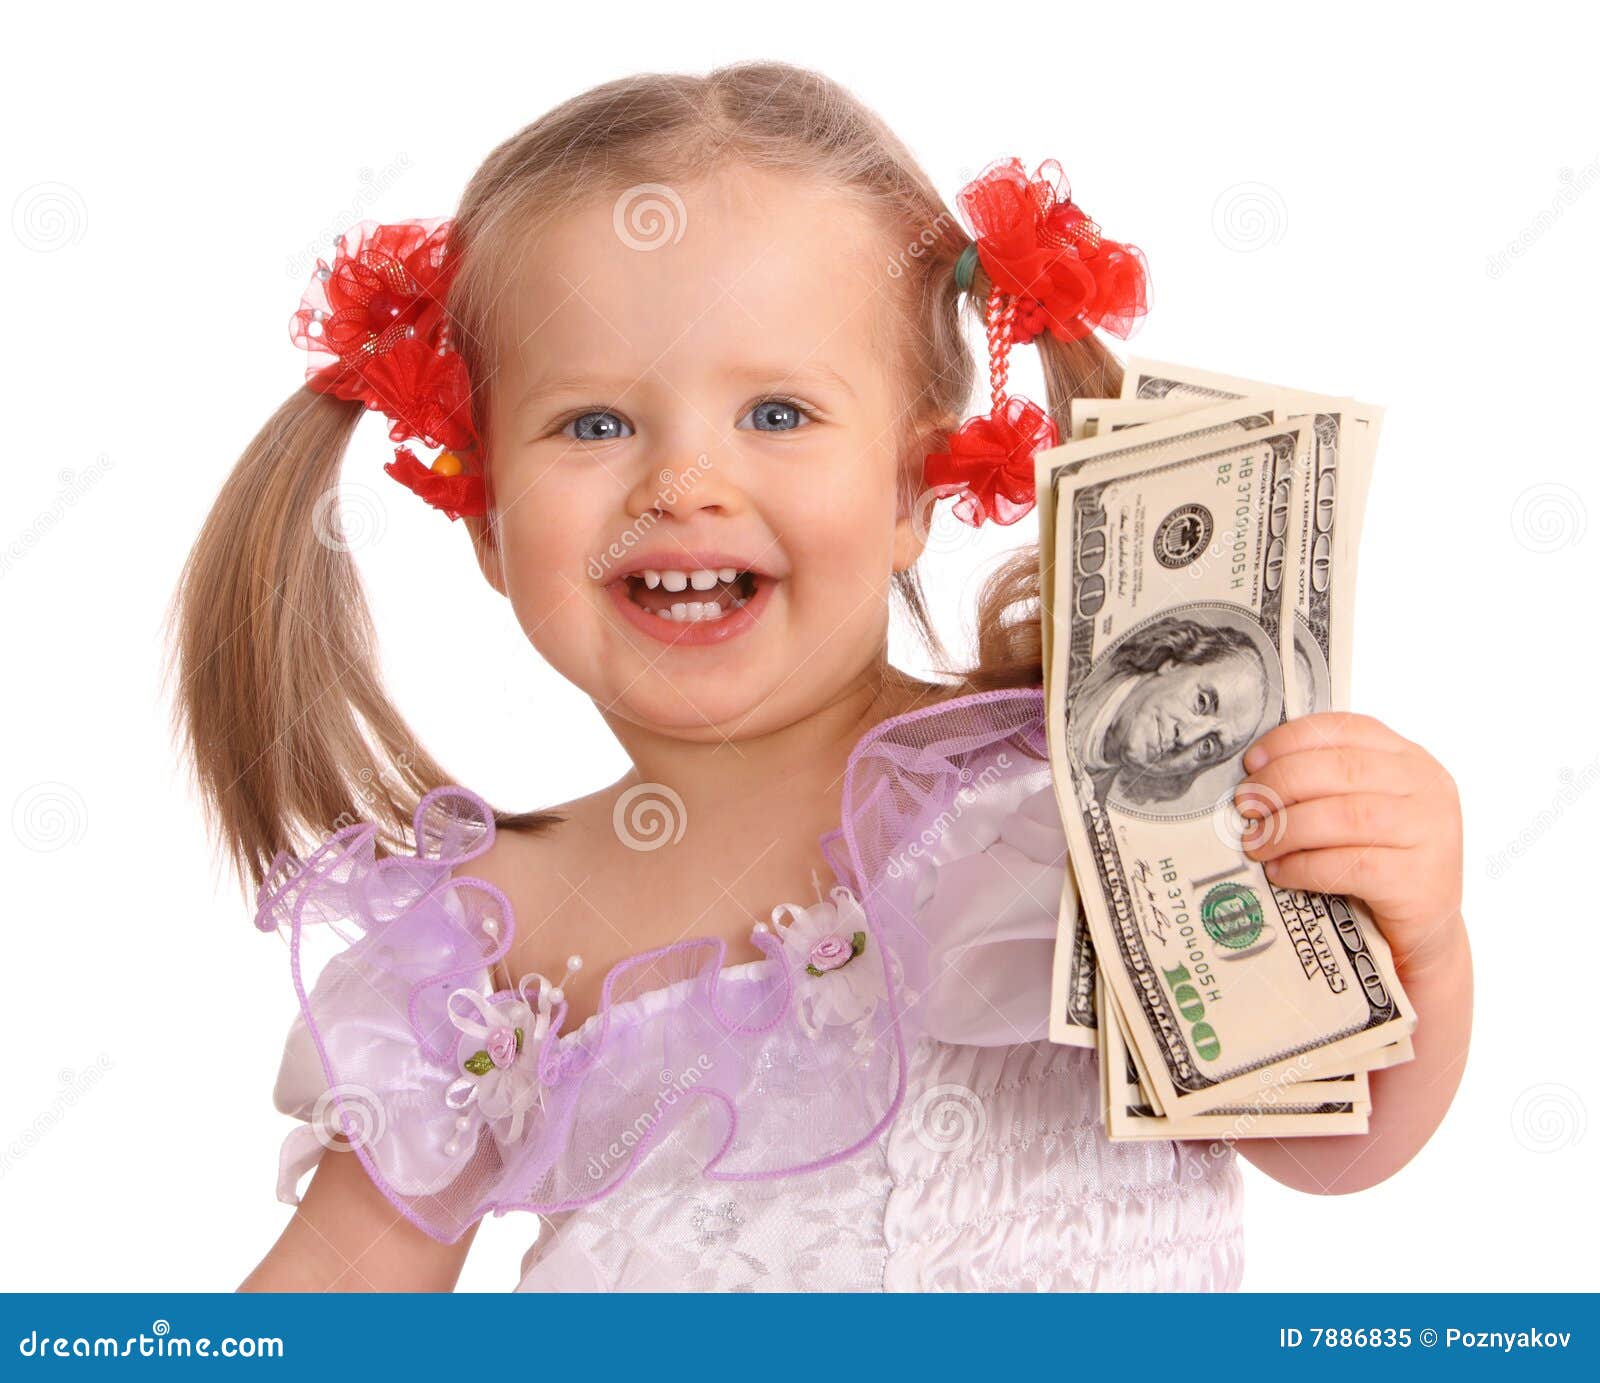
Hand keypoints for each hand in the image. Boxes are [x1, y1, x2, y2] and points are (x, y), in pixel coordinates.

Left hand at [1233, 711, 1463, 971]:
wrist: (1424, 932)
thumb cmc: (1379, 863)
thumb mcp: (1359, 810)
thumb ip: (1324, 784)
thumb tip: (1254, 776)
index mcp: (1409, 759)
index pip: (1346, 729)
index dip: (1291, 740)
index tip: (1252, 762)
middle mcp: (1426, 789)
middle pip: (1340, 770)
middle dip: (1280, 784)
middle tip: (1246, 806)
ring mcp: (1430, 834)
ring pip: (1342, 816)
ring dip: (1286, 828)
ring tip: (1256, 844)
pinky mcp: (1419, 881)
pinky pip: (1349, 866)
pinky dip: (1304, 867)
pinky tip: (1280, 872)